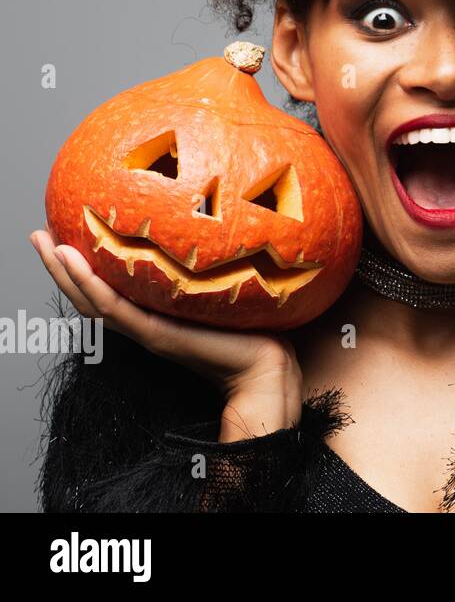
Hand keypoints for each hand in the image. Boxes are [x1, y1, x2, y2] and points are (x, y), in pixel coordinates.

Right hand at [30, 229, 302, 441]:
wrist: (265, 369)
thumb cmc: (253, 331)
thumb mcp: (223, 295)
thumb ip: (212, 275)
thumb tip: (220, 236)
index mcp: (154, 316)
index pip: (107, 290)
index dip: (83, 268)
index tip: (66, 237)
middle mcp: (144, 323)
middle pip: (88, 295)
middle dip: (60, 266)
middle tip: (38, 235)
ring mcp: (146, 329)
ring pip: (92, 300)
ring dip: (64, 272)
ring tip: (44, 242)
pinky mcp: (156, 334)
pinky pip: (114, 307)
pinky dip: (90, 285)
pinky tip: (73, 262)